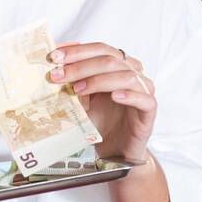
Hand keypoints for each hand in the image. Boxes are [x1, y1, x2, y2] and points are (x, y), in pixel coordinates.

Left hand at [49, 41, 156, 163]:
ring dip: (99, 80)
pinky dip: (129, 95)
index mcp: (119, 66)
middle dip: (81, 65)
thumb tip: (52, 65)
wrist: (115, 152)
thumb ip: (72, 81)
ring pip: (127, 76)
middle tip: (58, 75)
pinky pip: (144, 98)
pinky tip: (114, 96)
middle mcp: (133, 74)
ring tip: (78, 89)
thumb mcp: (82, 99)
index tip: (54, 57)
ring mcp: (144, 91)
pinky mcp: (149, 111)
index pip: (100, 49)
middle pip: (111, 59)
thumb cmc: (101, 122)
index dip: (78, 51)